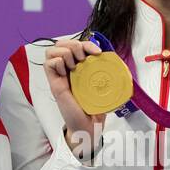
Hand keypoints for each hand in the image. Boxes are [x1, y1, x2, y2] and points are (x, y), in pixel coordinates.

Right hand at [43, 39, 105, 155]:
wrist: (88, 126)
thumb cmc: (94, 109)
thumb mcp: (104, 87)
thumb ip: (109, 75)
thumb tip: (121, 65)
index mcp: (80, 67)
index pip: (76, 45)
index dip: (86, 43)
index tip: (97, 53)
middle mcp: (68, 69)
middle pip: (61, 43)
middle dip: (74, 45)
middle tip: (83, 59)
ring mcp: (59, 75)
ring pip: (52, 50)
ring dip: (65, 52)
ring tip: (74, 66)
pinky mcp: (54, 83)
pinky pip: (48, 63)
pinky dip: (57, 63)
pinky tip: (67, 73)